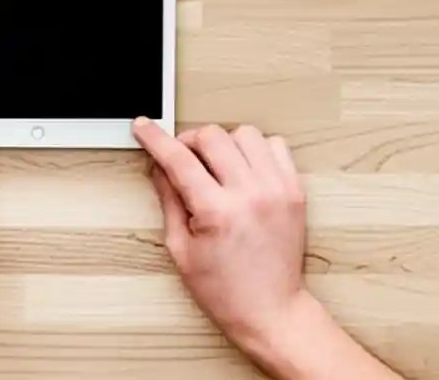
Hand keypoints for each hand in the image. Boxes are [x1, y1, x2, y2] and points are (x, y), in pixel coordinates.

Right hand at [134, 119, 400, 379]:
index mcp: (217, 212)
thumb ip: (169, 200)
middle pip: (212, 136)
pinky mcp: (294, 192)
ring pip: (246, 134)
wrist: (271, 310)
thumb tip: (159, 167)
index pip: (178, 159)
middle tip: (182, 158)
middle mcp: (250, 195)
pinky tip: (244, 169)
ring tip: (217, 165)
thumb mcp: (181, 249)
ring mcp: (277, 190)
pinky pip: (276, 146)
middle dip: (189, 141)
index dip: (155, 139)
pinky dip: (256, 150)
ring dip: (225, 142)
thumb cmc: (225, 289)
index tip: (144, 127)